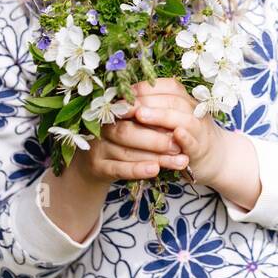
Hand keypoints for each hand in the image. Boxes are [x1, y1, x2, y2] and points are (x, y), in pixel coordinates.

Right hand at [40, 96, 188, 243]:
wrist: (98, 163)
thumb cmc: (125, 138)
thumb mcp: (136, 122)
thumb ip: (151, 114)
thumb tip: (178, 116)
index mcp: (113, 108)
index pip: (133, 108)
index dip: (154, 114)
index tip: (176, 122)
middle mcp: (102, 126)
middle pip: (128, 131)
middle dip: (157, 139)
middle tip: (179, 146)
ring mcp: (97, 146)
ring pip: (126, 152)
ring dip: (156, 157)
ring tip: (180, 161)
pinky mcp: (97, 166)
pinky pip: (118, 169)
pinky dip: (138, 169)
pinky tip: (155, 170)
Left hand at [125, 78, 230, 187]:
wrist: (217, 159)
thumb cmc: (187, 136)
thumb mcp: (175, 118)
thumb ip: (157, 107)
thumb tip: (126, 99)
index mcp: (187, 101)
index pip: (169, 86)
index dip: (146, 87)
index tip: (125, 92)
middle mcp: (195, 112)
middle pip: (173, 101)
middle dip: (147, 101)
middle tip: (125, 105)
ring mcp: (200, 131)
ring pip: (184, 119)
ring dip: (162, 116)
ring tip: (140, 115)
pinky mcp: (201, 152)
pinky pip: (194, 143)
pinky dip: (186, 138)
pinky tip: (175, 134)